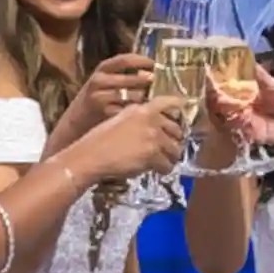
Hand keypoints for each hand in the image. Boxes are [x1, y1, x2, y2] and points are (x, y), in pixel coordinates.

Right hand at [69, 96, 186, 179]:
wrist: (91, 155)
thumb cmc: (99, 140)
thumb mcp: (120, 118)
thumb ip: (139, 118)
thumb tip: (155, 125)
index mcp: (142, 109)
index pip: (170, 102)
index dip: (179, 108)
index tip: (181, 116)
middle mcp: (151, 119)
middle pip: (177, 129)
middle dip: (175, 141)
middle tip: (169, 148)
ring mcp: (153, 136)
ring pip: (175, 149)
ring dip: (171, 157)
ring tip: (164, 162)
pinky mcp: (153, 154)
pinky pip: (167, 164)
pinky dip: (164, 169)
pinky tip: (158, 170)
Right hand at [70, 53, 154, 129]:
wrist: (75, 120)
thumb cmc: (97, 98)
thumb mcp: (106, 81)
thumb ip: (124, 75)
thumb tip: (150, 72)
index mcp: (101, 69)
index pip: (123, 60)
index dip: (140, 60)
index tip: (154, 62)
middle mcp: (98, 80)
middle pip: (128, 78)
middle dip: (144, 79)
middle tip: (156, 81)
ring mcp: (99, 97)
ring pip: (129, 95)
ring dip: (142, 97)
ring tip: (151, 98)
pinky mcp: (102, 113)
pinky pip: (125, 110)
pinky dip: (135, 111)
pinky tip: (141, 112)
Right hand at [210, 65, 273, 145]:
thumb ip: (261, 76)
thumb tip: (246, 58)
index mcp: (252, 91)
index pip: (231, 84)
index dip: (220, 79)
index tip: (209, 70)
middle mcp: (246, 105)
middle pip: (225, 100)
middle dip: (216, 94)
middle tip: (206, 86)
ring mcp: (247, 120)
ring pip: (227, 115)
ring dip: (220, 108)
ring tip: (213, 98)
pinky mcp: (250, 134)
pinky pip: (237, 129)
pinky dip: (231, 122)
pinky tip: (226, 114)